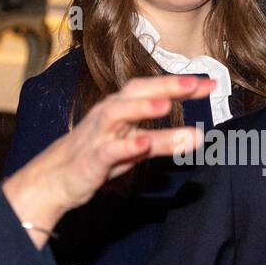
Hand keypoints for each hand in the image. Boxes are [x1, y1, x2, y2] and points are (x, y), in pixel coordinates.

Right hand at [2, 75, 211, 246]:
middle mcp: (109, 114)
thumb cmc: (96, 158)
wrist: (54, 181)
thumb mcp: (132, 147)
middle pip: (138, 92)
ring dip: (144, 108)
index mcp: (120, 108)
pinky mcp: (91, 158)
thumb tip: (196, 135)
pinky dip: (126, 145)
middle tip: (198, 84)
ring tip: (168, 105)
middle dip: (168, 86)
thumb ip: (161, 139)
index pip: (153, 89)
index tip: (212, 83)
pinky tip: (143, 143)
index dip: (181, 84)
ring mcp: (98, 135)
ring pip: (122, 115)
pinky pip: (109, 150)